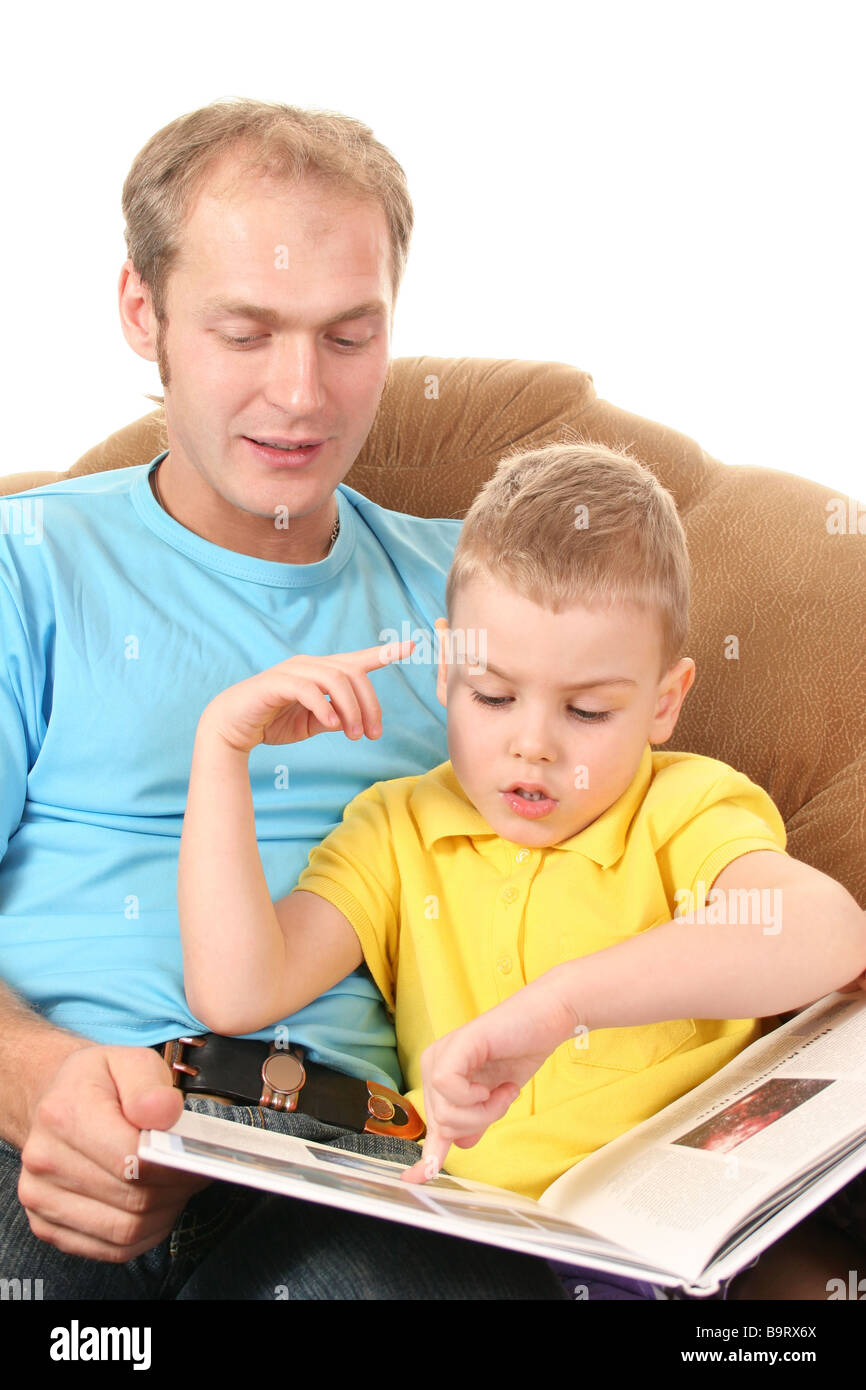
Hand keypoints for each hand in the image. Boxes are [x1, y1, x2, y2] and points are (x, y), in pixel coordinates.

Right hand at [18, 1044, 209, 1262]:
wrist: (56, 1102)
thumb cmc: (99, 1083)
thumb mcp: (128, 1061)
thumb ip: (150, 1085)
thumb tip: (165, 1113)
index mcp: (63, 1114)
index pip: (130, 1159)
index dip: (173, 1164)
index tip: (196, 1156)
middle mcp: (44, 1161)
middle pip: (131, 1199)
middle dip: (174, 1189)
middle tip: (195, 1172)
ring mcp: (41, 1199)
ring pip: (124, 1231)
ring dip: (162, 1214)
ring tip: (176, 1187)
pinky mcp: (47, 1226)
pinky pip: (111, 1249)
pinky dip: (144, 1234)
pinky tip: (154, 1207)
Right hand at [202, 640, 414, 753]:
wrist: (231, 727)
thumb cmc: (272, 723)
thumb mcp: (311, 725)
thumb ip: (334, 718)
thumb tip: (355, 720)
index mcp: (321, 673)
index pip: (356, 660)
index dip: (384, 652)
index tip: (410, 647)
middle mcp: (309, 665)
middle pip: (353, 674)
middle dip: (370, 704)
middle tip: (373, 735)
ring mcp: (292, 670)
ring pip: (335, 679)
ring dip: (351, 709)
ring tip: (354, 734)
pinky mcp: (276, 683)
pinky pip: (309, 689)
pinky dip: (325, 707)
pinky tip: (332, 725)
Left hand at [401, 981, 576, 1183]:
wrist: (547, 1020)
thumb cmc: (522, 1053)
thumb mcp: (495, 1099)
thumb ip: (475, 1120)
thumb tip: (460, 1147)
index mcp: (440, 1077)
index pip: (431, 1124)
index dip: (426, 1156)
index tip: (417, 1180)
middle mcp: (433, 1065)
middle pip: (443, 1125)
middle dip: (479, 1123)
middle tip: (502, 1100)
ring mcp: (441, 1055)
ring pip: (447, 1114)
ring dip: (485, 1112)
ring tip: (504, 1090)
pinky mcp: (456, 1046)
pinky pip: (450, 1089)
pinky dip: (478, 1096)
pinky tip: (496, 1083)